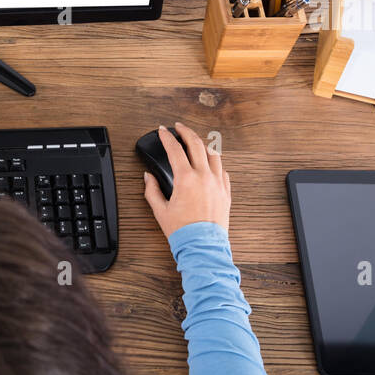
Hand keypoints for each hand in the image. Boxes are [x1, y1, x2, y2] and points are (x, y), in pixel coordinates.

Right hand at [143, 123, 230, 238]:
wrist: (203, 246)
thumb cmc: (183, 231)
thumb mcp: (160, 210)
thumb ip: (152, 190)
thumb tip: (149, 178)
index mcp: (186, 179)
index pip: (175, 149)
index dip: (167, 137)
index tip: (162, 131)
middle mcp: (204, 177)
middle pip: (197, 144)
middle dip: (186, 131)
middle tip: (179, 127)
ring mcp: (218, 183)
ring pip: (213, 154)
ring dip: (203, 144)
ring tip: (196, 141)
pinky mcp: (226, 192)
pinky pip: (222, 170)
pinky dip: (215, 163)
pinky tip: (210, 163)